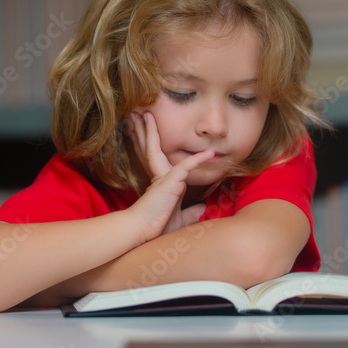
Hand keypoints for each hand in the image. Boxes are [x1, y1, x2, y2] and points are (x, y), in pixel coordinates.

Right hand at [126, 111, 209, 243]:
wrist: (143, 232)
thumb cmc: (158, 227)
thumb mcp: (180, 218)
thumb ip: (191, 212)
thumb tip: (203, 207)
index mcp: (161, 183)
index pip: (155, 157)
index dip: (150, 143)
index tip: (147, 131)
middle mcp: (159, 176)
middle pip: (150, 148)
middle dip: (144, 130)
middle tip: (138, 114)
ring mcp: (163, 178)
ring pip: (157, 149)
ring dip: (152, 131)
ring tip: (147, 114)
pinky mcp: (170, 182)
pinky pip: (186, 166)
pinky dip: (199, 159)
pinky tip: (209, 153)